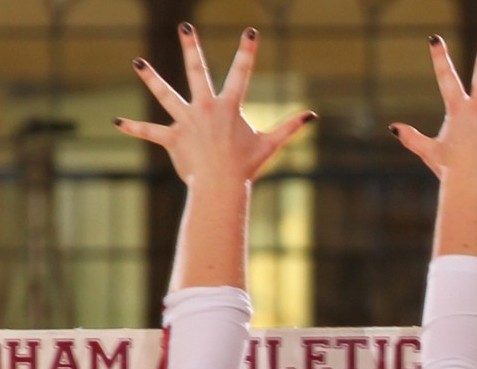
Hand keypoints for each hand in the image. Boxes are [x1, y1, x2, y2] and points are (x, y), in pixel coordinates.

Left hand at [115, 25, 313, 183]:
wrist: (222, 186)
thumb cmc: (247, 166)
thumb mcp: (270, 145)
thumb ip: (289, 127)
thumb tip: (311, 116)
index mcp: (229, 108)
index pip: (241, 74)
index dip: (248, 52)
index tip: (250, 32)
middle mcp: (206, 109)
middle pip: (197, 72)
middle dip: (192, 47)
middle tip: (185, 26)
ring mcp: (187, 122)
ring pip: (165, 95)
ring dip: (151, 78)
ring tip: (138, 62)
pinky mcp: (173, 139)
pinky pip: (151, 132)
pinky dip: (135, 129)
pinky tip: (118, 123)